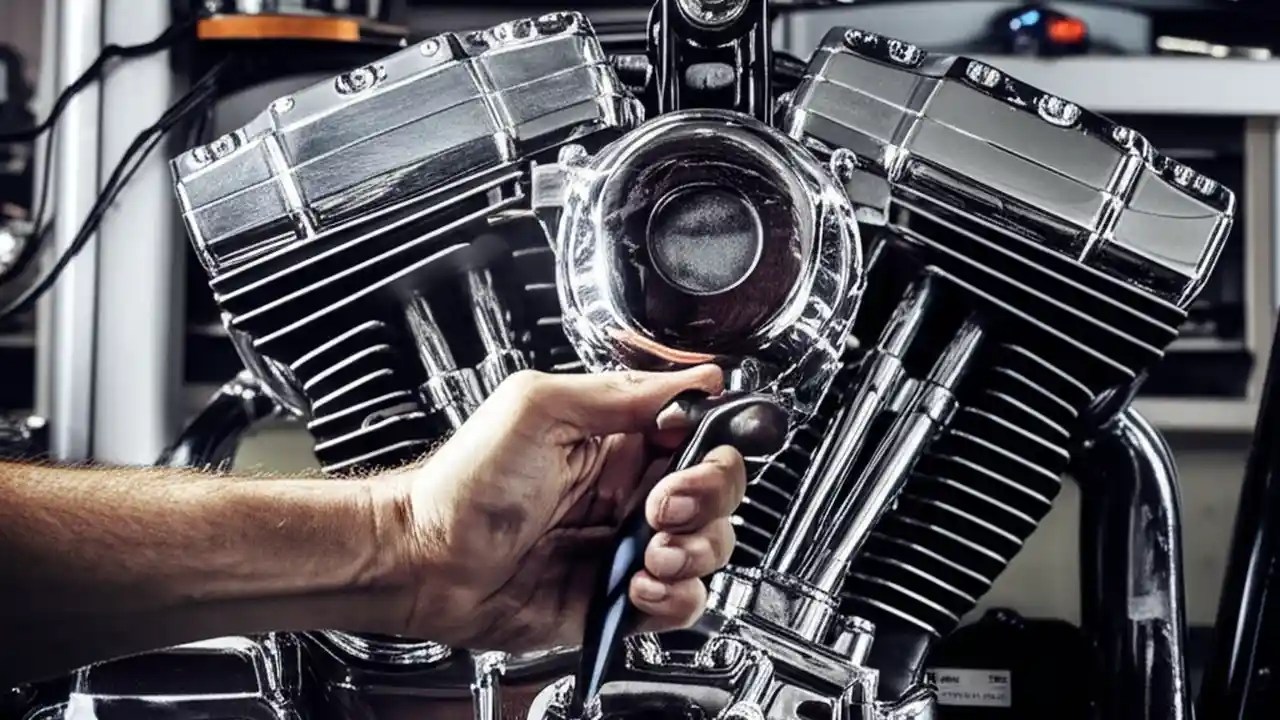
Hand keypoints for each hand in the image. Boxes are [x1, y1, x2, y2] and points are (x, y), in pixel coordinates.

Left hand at [382, 366, 746, 650]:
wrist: (425, 562)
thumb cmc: (462, 485)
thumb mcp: (537, 408)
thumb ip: (618, 392)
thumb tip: (693, 380)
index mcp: (617, 440)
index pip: (700, 437)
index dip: (710, 451)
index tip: (689, 462)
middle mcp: (629, 493)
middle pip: (717, 495)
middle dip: (705, 503)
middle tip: (662, 510)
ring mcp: (625, 548)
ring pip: (707, 551)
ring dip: (692, 554)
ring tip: (649, 556)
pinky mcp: (617, 600)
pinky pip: (678, 604)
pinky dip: (673, 599)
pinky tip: (637, 588)